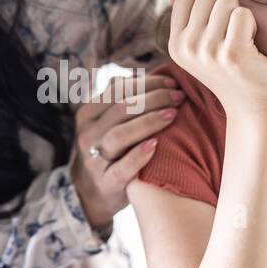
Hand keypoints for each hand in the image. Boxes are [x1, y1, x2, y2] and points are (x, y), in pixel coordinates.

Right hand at [71, 71, 186, 230]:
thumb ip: (124, 99)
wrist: (93, 193)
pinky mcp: (105, 183)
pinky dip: (139, 155)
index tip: (173, 83)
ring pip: (119, 135)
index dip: (147, 83)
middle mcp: (87, 134)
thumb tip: (154, 73)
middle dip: (154, 99)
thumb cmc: (113, 151)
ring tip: (173, 115)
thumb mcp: (110, 124)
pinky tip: (157, 145)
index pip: (118, 89)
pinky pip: (122, 168)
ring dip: (149, 122)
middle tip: (179, 97)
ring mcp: (94, 159)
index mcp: (89, 113)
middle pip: (121, 108)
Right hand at [167, 0, 266, 113]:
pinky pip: (243, 14)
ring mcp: (208, 51)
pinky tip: (253, 45)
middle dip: (226, 7)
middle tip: (233, 34)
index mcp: (176, 45)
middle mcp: (187, 48)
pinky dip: (253, 25)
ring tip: (242, 39)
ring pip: (226, 1)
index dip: (207, 4)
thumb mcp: (203, 46)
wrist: (255, 108)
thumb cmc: (232, 72)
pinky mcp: (232, 53)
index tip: (217, 27)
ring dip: (241, 15)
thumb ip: (189, 16)